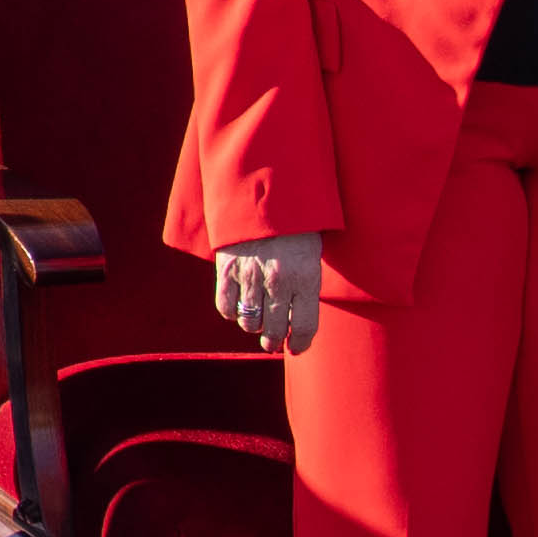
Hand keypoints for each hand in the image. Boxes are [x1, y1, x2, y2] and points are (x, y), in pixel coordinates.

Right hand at [214, 230, 324, 353]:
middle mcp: (279, 281)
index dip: (301, 343)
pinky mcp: (227, 268)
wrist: (265, 188)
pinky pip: (226, 305)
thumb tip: (297, 314)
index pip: (305, 326)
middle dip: (275, 340)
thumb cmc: (296, 222)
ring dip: (253, 326)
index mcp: (306, 278)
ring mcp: (251, 276)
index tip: (297, 348)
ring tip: (256, 324)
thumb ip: (306, 283)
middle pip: (276, 328)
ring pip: (250, 320)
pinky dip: (231, 311)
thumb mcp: (311, 253)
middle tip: (273, 342)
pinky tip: (237, 307)